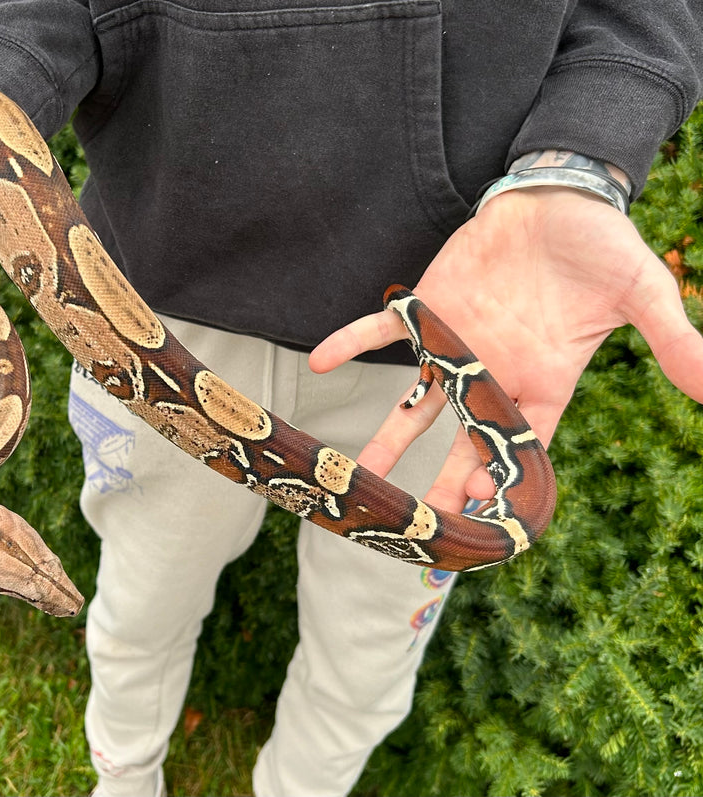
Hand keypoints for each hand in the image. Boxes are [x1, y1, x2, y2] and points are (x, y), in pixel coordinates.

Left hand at [309, 187, 702, 511]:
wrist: (560, 194)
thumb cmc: (603, 245)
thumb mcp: (643, 293)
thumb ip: (673, 340)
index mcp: (545, 380)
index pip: (522, 443)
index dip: (504, 478)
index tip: (486, 512)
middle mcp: (494, 372)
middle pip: (462, 441)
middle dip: (441, 482)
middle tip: (416, 524)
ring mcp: (456, 343)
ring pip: (416, 401)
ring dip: (387, 435)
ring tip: (356, 475)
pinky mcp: (428, 307)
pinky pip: (382, 328)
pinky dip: (351, 341)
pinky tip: (318, 361)